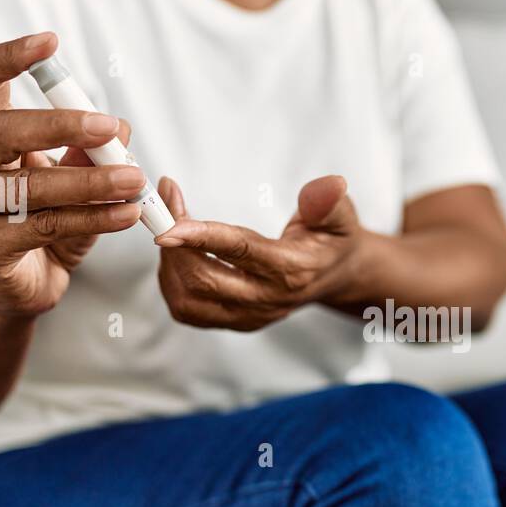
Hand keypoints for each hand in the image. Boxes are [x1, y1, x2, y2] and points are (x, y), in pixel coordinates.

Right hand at [0, 32, 144, 319]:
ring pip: (31, 186)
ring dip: (91, 182)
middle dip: (60, 124)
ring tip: (136, 180)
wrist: (17, 287)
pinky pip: (47, 227)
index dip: (9, 56)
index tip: (51, 42)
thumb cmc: (43, 222)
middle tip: (110, 127)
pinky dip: (94, 219)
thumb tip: (121, 128)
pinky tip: (127, 214)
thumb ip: (89, 151)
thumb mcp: (72, 180)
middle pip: (2, 129)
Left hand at [155, 174, 363, 330]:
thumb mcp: (340, 217)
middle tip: (164, 205)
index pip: (240, 252)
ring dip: (170, 263)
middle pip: (204, 280)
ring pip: (188, 300)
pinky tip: (177, 255)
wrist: (335, 276)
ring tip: (172, 229)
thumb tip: (330, 184)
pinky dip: (172, 283)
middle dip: (176, 242)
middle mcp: (267, 299)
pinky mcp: (235, 322)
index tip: (169, 225)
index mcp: (291, 270)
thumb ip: (327, 202)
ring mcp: (249, 316)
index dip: (201, 237)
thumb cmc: (332, 241)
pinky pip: (188, 312)